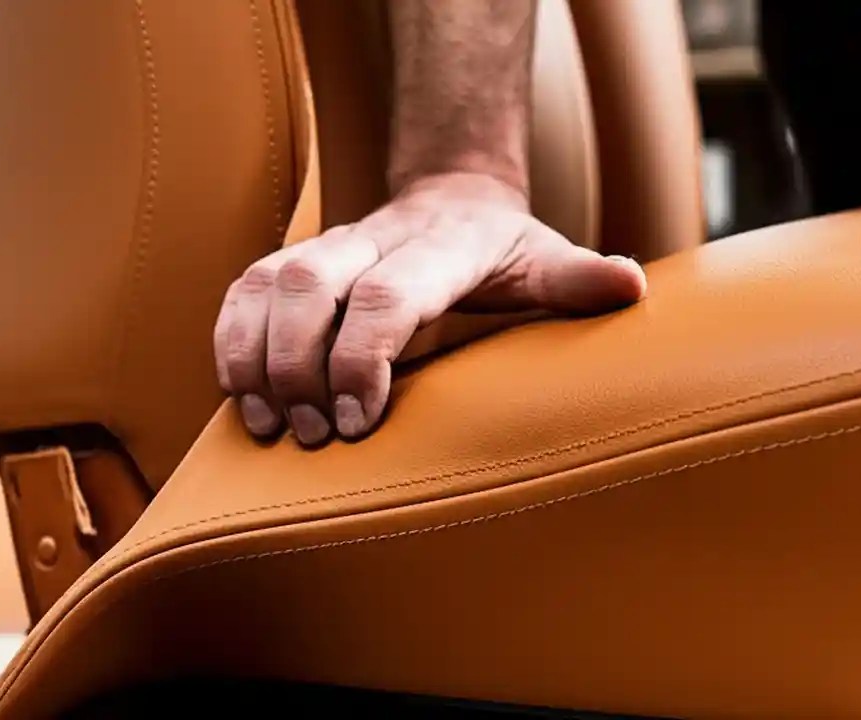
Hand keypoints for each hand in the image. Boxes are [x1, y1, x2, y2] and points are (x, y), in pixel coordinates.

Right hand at [213, 172, 646, 444]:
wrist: (453, 196)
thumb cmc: (502, 248)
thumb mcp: (546, 259)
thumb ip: (579, 279)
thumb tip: (630, 287)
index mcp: (438, 247)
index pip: (387, 294)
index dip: (362, 357)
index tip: (358, 421)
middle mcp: (371, 240)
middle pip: (308, 285)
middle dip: (299, 366)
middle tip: (314, 439)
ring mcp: (327, 249)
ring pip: (264, 286)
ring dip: (254, 359)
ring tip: (269, 430)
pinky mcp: (292, 265)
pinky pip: (241, 293)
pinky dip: (230, 343)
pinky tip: (241, 399)